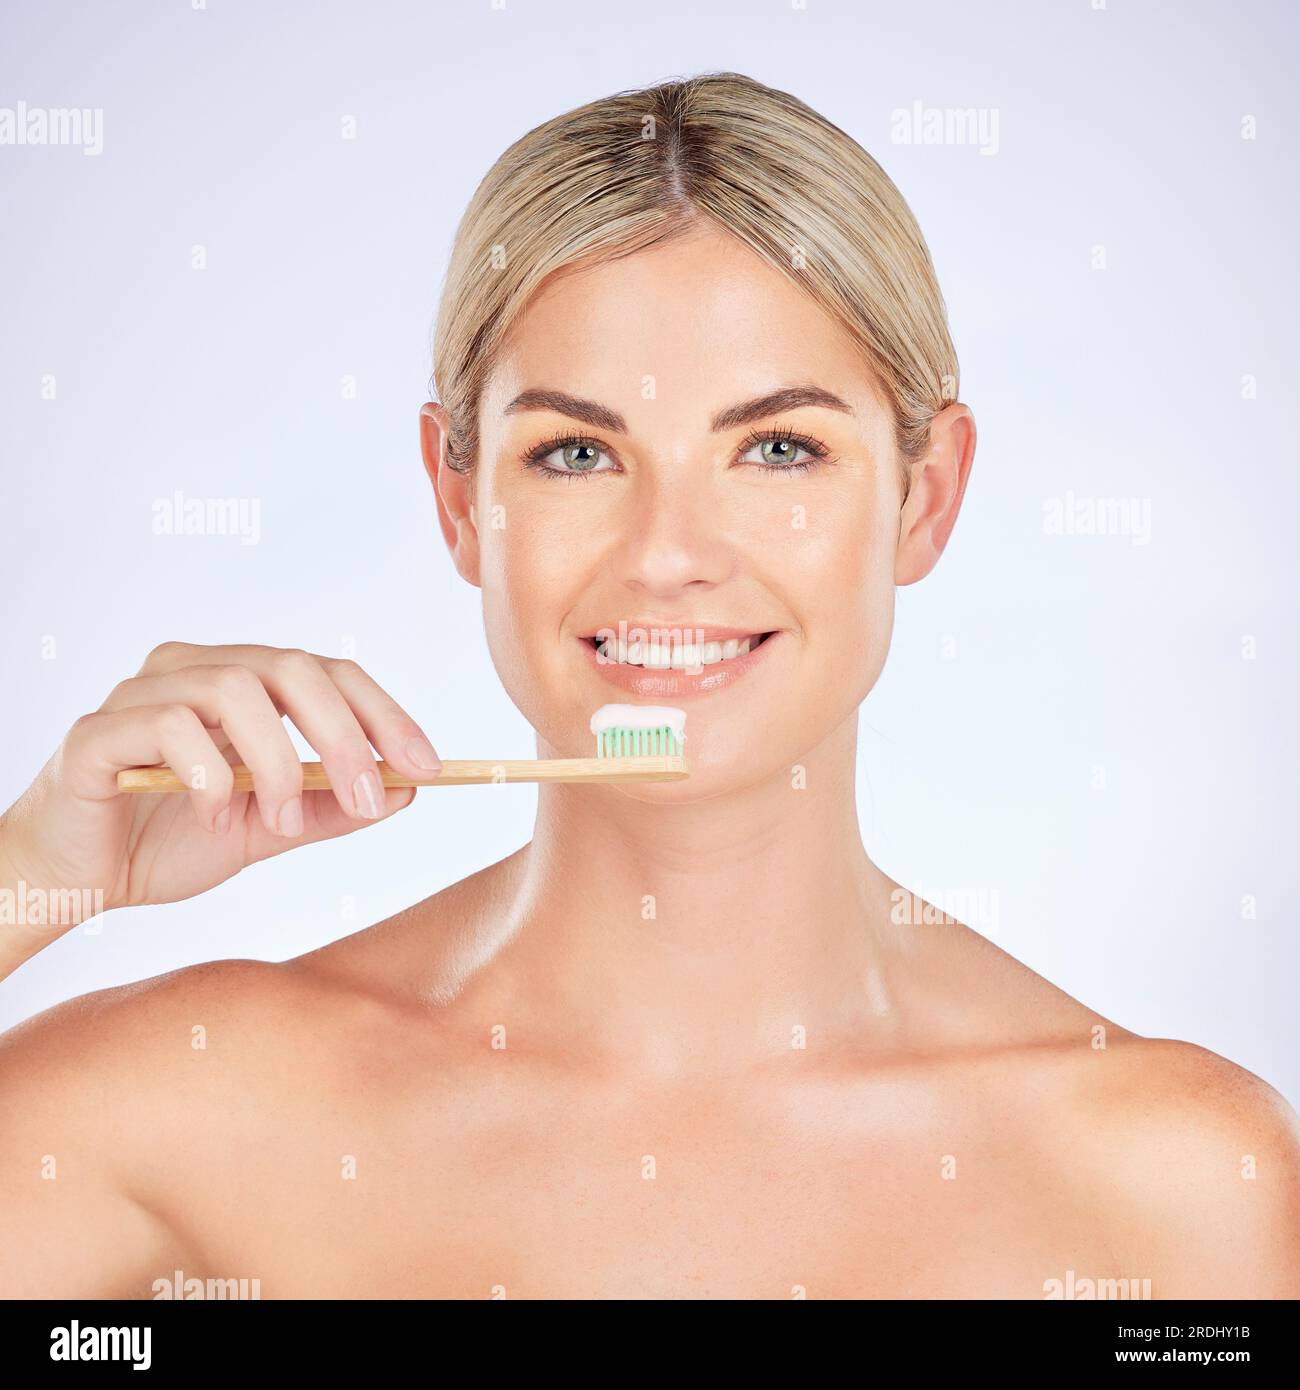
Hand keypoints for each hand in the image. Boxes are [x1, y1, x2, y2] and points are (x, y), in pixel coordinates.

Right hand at [0, 641, 440, 926]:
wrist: (77, 881)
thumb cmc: (170, 840)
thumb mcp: (271, 829)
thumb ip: (332, 807)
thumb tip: (407, 790)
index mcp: (241, 685)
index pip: (328, 673)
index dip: (384, 713)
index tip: (429, 766)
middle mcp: (194, 671)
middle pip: (291, 668)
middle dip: (344, 734)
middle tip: (370, 796)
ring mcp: (143, 694)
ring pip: (234, 688)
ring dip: (276, 759)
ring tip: (281, 819)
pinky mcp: (98, 732)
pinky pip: (166, 724)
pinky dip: (208, 772)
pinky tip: (215, 815)